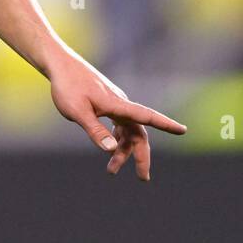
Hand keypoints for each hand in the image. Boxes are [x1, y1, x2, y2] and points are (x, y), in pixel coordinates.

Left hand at [48, 52, 186, 181]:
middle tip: (143, 178)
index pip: (147, 116)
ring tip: (111, 170)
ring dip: (123, 151)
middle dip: (141, 156)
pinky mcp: (107, 104)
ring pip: (128, 131)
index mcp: (117, 105)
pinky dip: (117, 139)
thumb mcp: (77, 111)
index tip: (183, 130)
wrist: (60, 65)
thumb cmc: (67, 87)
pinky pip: (119, 125)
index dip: (165, 124)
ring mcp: (114, 104)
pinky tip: (109, 150)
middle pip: (139, 133)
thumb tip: (112, 150)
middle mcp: (120, 104)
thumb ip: (95, 130)